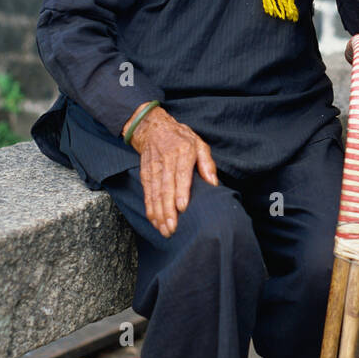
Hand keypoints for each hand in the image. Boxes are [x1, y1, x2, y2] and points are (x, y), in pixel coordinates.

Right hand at [123, 105, 217, 237]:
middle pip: (166, 188)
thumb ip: (207, 163)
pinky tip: (154, 221)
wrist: (153, 128)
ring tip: (164, 229)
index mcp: (183, 153)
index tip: (182, 208)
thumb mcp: (199, 144)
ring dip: (158, 213)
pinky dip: (150, 208)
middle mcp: (166, 161)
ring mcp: (153, 168)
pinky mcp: (145, 174)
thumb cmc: (182, 138)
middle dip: (168, 210)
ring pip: (155, 193)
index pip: (181, 174)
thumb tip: (213, 183)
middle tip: (172, 228)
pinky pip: (147, 193)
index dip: (181, 192)